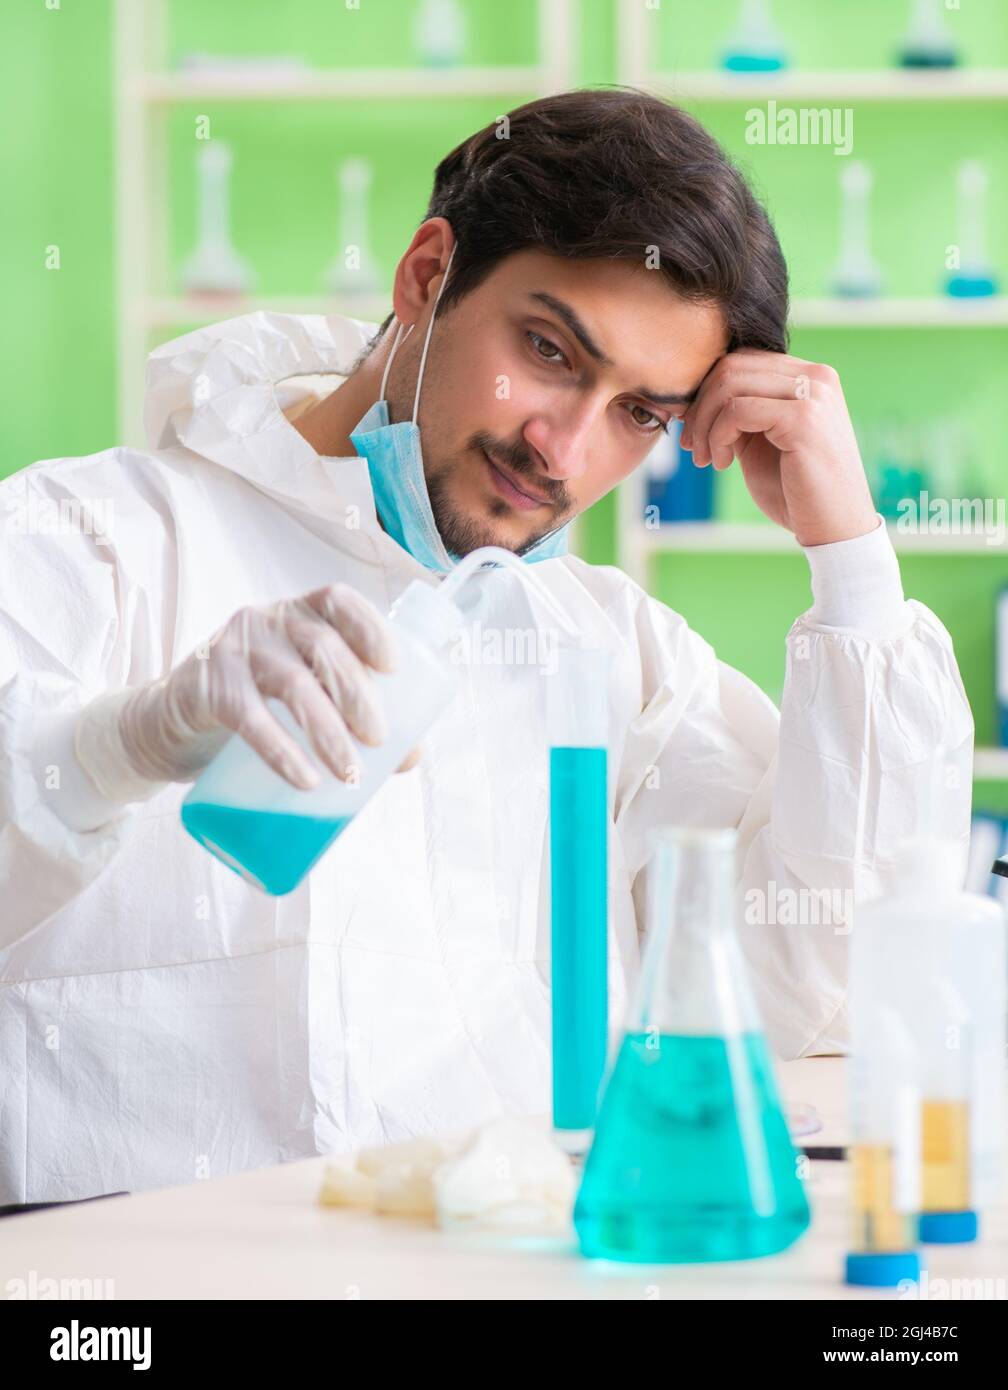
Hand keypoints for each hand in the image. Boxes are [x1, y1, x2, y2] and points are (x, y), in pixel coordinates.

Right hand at [88, 583, 420, 792]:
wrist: (171, 723)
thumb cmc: (255, 703)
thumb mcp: (303, 697)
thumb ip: (353, 716)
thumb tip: (410, 754)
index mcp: (301, 615)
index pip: (337, 601)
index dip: (369, 627)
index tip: (393, 667)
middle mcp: (269, 621)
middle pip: (322, 647)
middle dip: (357, 694)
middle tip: (379, 739)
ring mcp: (235, 650)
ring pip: (291, 683)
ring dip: (328, 731)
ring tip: (351, 773)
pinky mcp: (207, 688)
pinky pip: (248, 718)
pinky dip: (281, 751)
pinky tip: (304, 778)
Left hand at [679, 350, 878, 546]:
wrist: (834, 529)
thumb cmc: (797, 492)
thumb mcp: (761, 442)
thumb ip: (739, 413)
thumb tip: (694, 398)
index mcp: (808, 377)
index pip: (742, 361)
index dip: (706, 393)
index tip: (692, 432)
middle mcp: (816, 376)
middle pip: (731, 366)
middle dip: (699, 408)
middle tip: (691, 447)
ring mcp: (813, 394)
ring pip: (730, 384)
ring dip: (704, 425)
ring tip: (705, 458)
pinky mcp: (804, 418)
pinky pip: (737, 410)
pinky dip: (717, 436)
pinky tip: (723, 462)